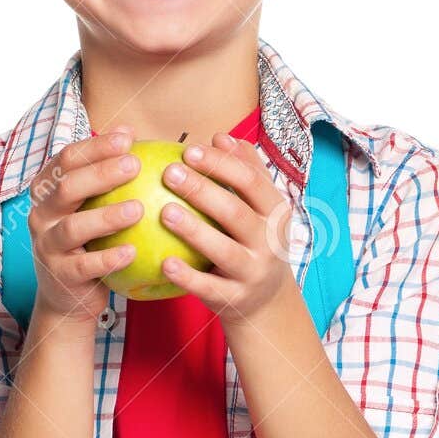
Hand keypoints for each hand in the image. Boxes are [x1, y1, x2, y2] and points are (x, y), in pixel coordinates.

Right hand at [28, 126, 140, 324]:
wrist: (66, 296)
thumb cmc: (87, 242)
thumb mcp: (90, 206)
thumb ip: (104, 175)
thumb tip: (131, 133)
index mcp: (47, 191)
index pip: (67, 160)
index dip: (96, 146)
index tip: (128, 138)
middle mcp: (41, 215)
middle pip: (67, 188)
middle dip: (101, 173)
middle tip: (135, 165)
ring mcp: (47, 246)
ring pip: (73, 227)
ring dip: (106, 216)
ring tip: (138, 208)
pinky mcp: (60, 276)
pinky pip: (85, 266)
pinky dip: (108, 258)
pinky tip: (132, 251)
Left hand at [156, 133, 294, 325]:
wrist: (267, 300)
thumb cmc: (253, 241)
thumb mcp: (259, 208)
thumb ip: (245, 171)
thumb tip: (220, 137)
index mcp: (275, 212)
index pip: (251, 181)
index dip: (220, 164)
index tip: (188, 150)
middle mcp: (268, 242)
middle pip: (235, 212)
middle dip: (203, 190)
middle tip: (169, 172)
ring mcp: (253, 272)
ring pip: (223, 250)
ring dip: (194, 230)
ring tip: (164, 212)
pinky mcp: (234, 299)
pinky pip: (208, 287)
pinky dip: (187, 277)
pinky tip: (164, 263)